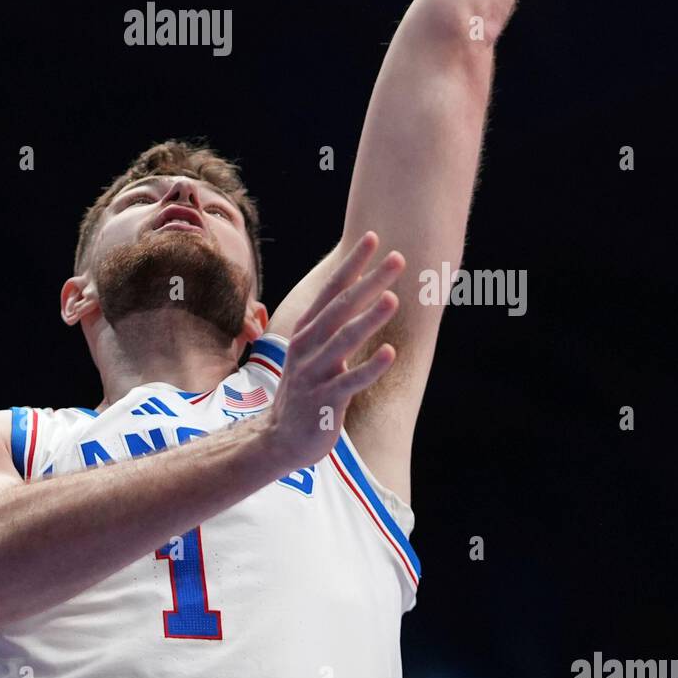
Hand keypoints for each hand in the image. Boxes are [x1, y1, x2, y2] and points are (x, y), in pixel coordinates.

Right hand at [262, 232, 402, 472]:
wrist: (280, 439)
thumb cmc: (305, 391)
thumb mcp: (311, 352)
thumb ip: (330, 326)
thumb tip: (357, 296)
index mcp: (306, 330)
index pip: (332, 289)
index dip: (352, 264)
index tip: (373, 238)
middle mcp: (308, 346)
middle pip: (341, 307)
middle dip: (370, 281)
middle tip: (397, 259)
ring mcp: (314, 373)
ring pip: (344, 340)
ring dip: (369, 318)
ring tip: (393, 298)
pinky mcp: (324, 401)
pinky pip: (350, 381)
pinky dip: (370, 367)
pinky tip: (390, 352)